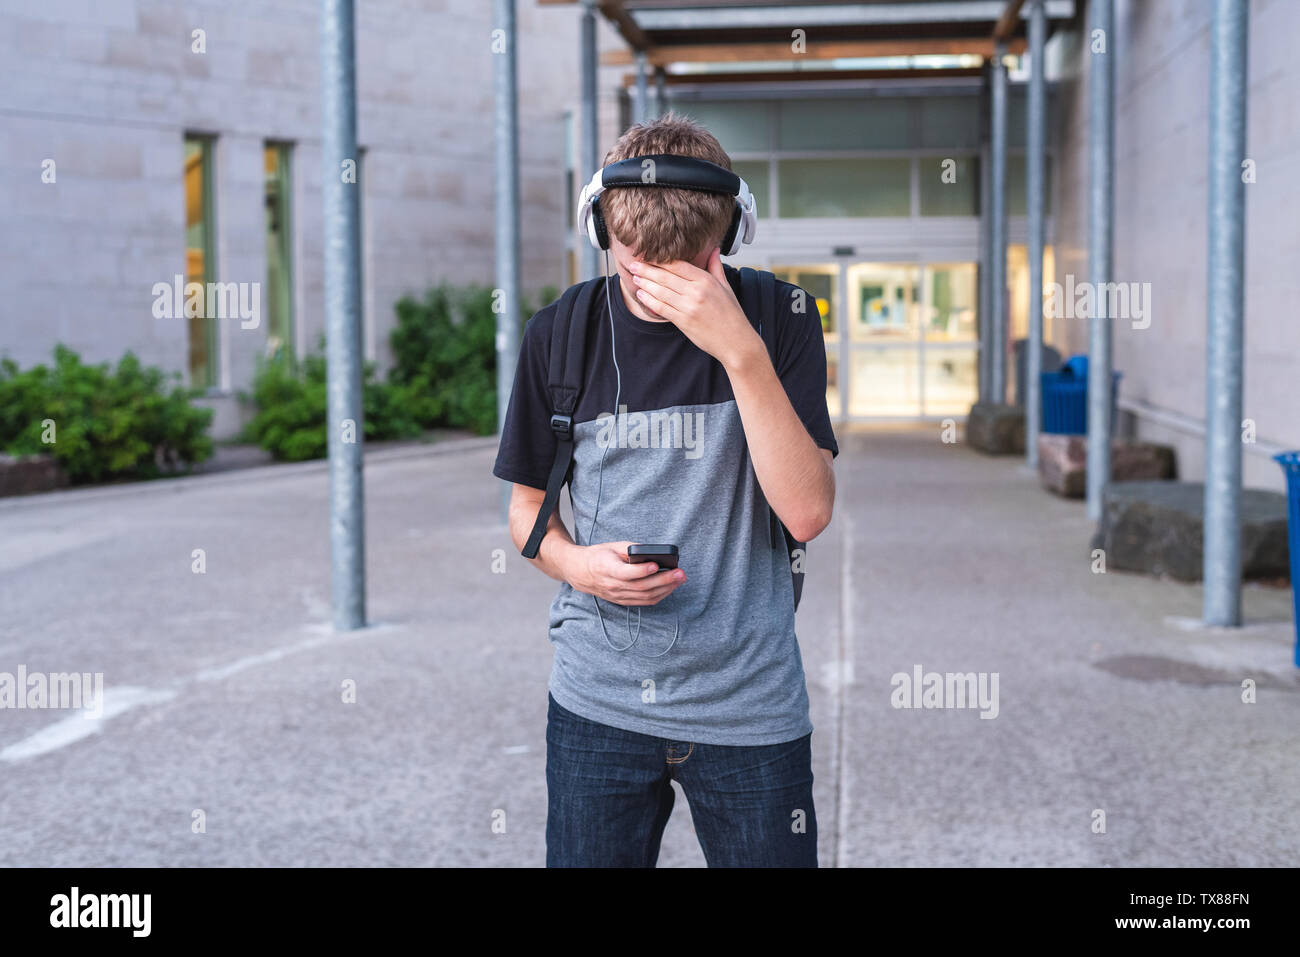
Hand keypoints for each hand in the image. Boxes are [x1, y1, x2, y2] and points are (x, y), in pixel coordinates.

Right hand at [565, 541, 686, 606]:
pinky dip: (659, 596)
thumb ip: (631, 549)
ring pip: (645, 596)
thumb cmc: (598, 556)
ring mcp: (618, 595)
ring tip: (679, 579)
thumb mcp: (612, 546)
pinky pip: (644, 602)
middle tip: (679, 573)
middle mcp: (612, 585)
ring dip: (665, 589)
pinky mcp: (622, 601)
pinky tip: (670, 588)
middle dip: (663, 580)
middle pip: (641, 586)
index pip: (626, 573)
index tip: (656, 565)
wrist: (580, 572)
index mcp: (607, 569)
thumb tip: (652, 552)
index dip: (642, 571)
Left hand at [627, 248, 763, 371]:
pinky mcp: (683, 321)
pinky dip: (649, 300)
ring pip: (661, 291)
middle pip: (666, 276)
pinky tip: (641, 295)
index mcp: (706, 280)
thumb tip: (713, 249)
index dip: (660, 259)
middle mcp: (696, 291)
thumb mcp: (726, 287)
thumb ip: (715, 267)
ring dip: (645, 284)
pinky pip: (662, 308)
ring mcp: (689, 307)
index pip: (678, 265)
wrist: (736, 342)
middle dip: (647, 269)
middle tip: (634, 264)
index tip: (648, 255)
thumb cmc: (731, 315)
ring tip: (635, 278)